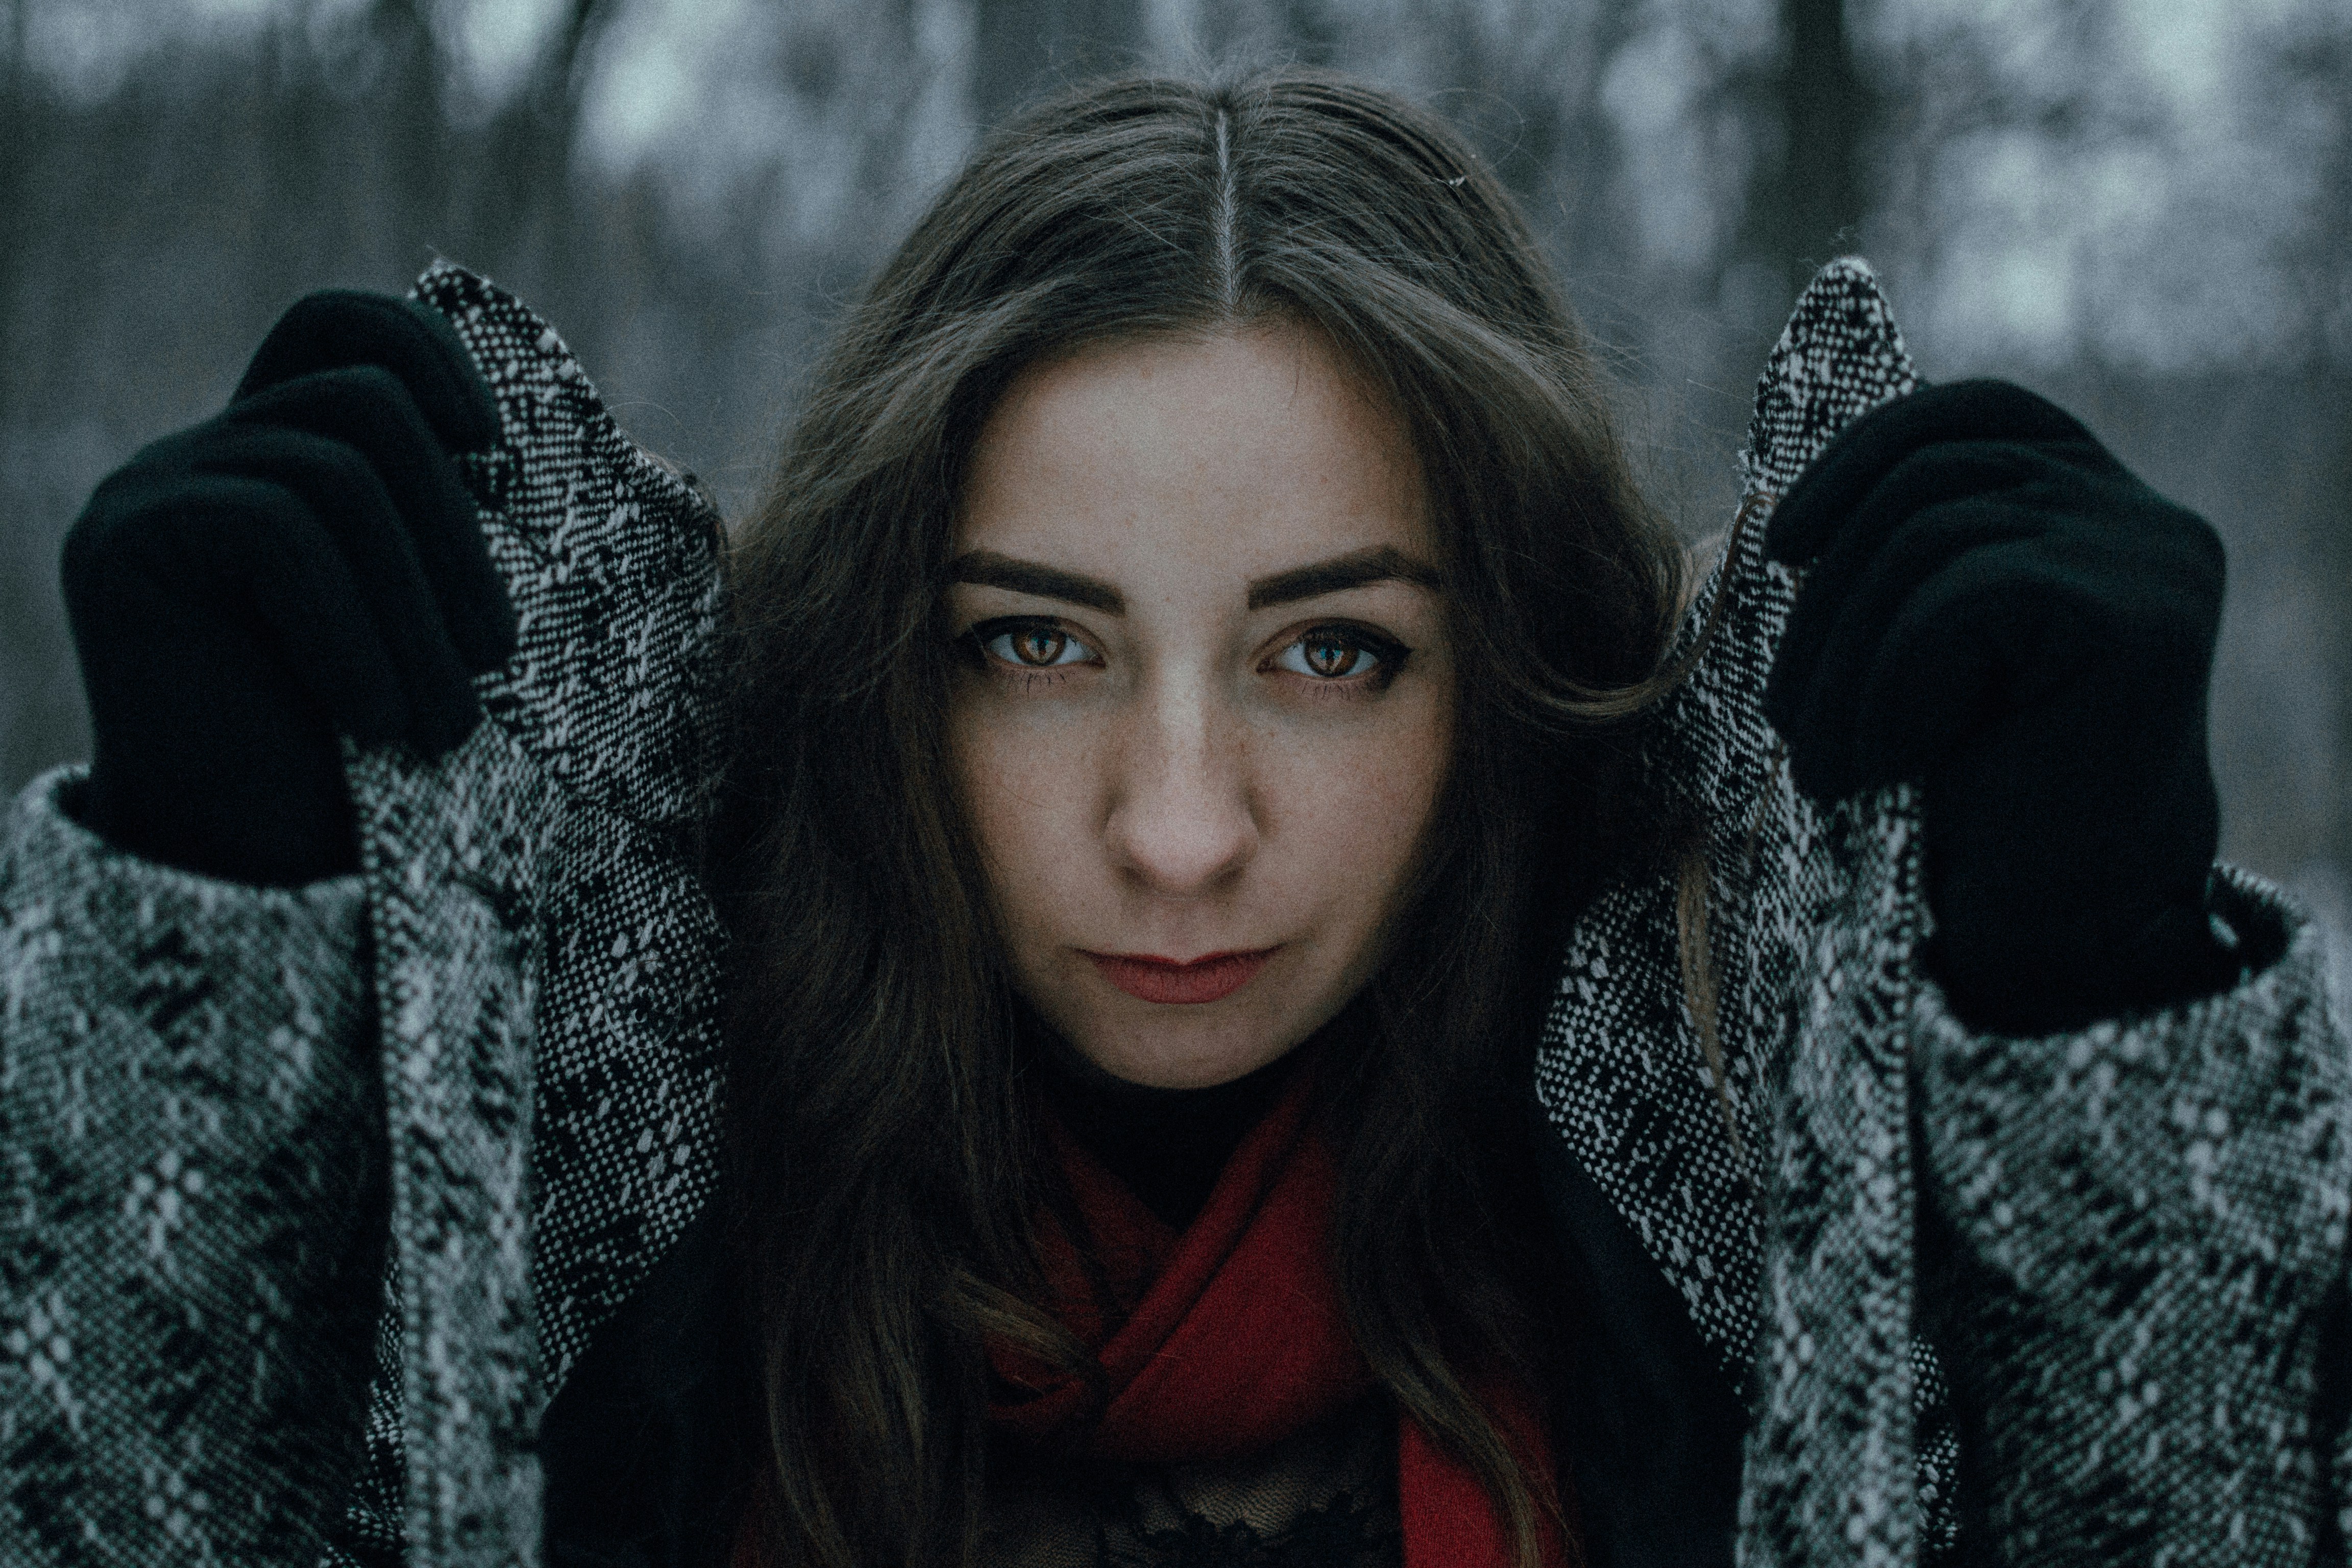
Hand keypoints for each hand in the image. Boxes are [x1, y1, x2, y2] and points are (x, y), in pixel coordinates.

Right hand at [62, 291, 516, 885]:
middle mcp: (202, 454)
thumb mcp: (445, 624)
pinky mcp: (126, 543)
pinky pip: (278, 533)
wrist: (262, 874)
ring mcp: (152, 490)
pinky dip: (354, 632)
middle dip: (457, 535)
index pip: (337, 324)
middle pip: (366, 401)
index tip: (495, 449)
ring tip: (445, 722)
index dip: (428, 351)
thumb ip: (475, 529)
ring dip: (420, 608)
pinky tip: (376, 720)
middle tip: (496, 660)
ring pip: (338, 473)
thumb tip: (635, 462)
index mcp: (278, 456)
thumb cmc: (370, 759)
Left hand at [1762, 379, 2239, 1033]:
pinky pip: (1959, 599)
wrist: (2050, 920)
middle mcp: (2143, 513)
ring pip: (1926, 538)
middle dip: (1825, 598)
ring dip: (1841, 662)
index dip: (1861, 455)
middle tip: (1787, 722)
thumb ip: (1897, 553)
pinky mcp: (2140, 617)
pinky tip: (1888, 763)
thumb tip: (1779, 499)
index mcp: (2095, 500)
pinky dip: (1891, 684)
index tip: (1785, 543)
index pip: (1968, 413)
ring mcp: (2152, 557)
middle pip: (1926, 479)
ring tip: (1827, 763)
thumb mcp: (1922, 646)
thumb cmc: (1972, 788)